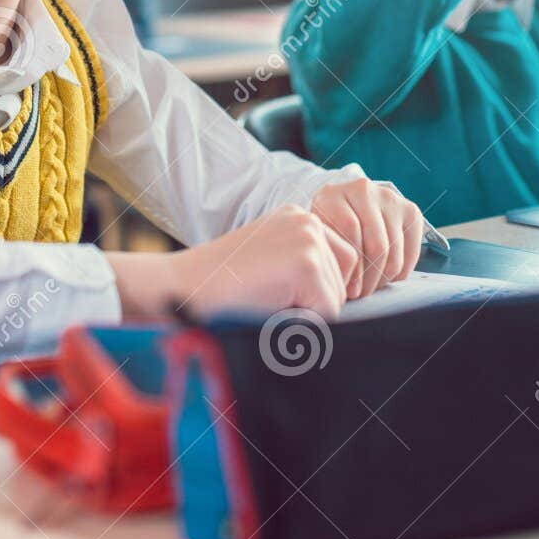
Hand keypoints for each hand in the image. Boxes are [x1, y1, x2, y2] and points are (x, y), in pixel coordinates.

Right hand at [110, 204, 352, 323]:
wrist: (186, 287)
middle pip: (348, 273)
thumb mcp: (271, 262)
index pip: (340, 259)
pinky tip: (270, 305)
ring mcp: (308, 238)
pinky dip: (304, 321)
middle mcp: (307, 219)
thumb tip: (351, 293)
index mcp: (299, 217)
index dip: (319, 287)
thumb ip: (305, 266)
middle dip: (321, 297)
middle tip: (275, 298)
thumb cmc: (224, 285)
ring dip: (311, 309)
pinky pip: (329, 309)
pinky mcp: (306, 262)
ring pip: (339, 294)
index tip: (280, 291)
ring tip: (269, 299)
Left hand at [311, 174, 423, 299]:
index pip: (350, 233)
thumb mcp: (320, 237)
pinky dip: (399, 272)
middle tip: (362, 294)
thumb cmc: (329, 229)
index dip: (352, 268)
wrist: (347, 205)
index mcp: (333, 194)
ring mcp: (389, 198)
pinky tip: (385, 277)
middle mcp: (363, 190)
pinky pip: (410, 253)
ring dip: (383, 278)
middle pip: (376, 245)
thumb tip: (348, 291)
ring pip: (394, 251)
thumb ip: (328, 254)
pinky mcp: (410, 211)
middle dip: (370, 278)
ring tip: (370, 288)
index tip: (349, 291)